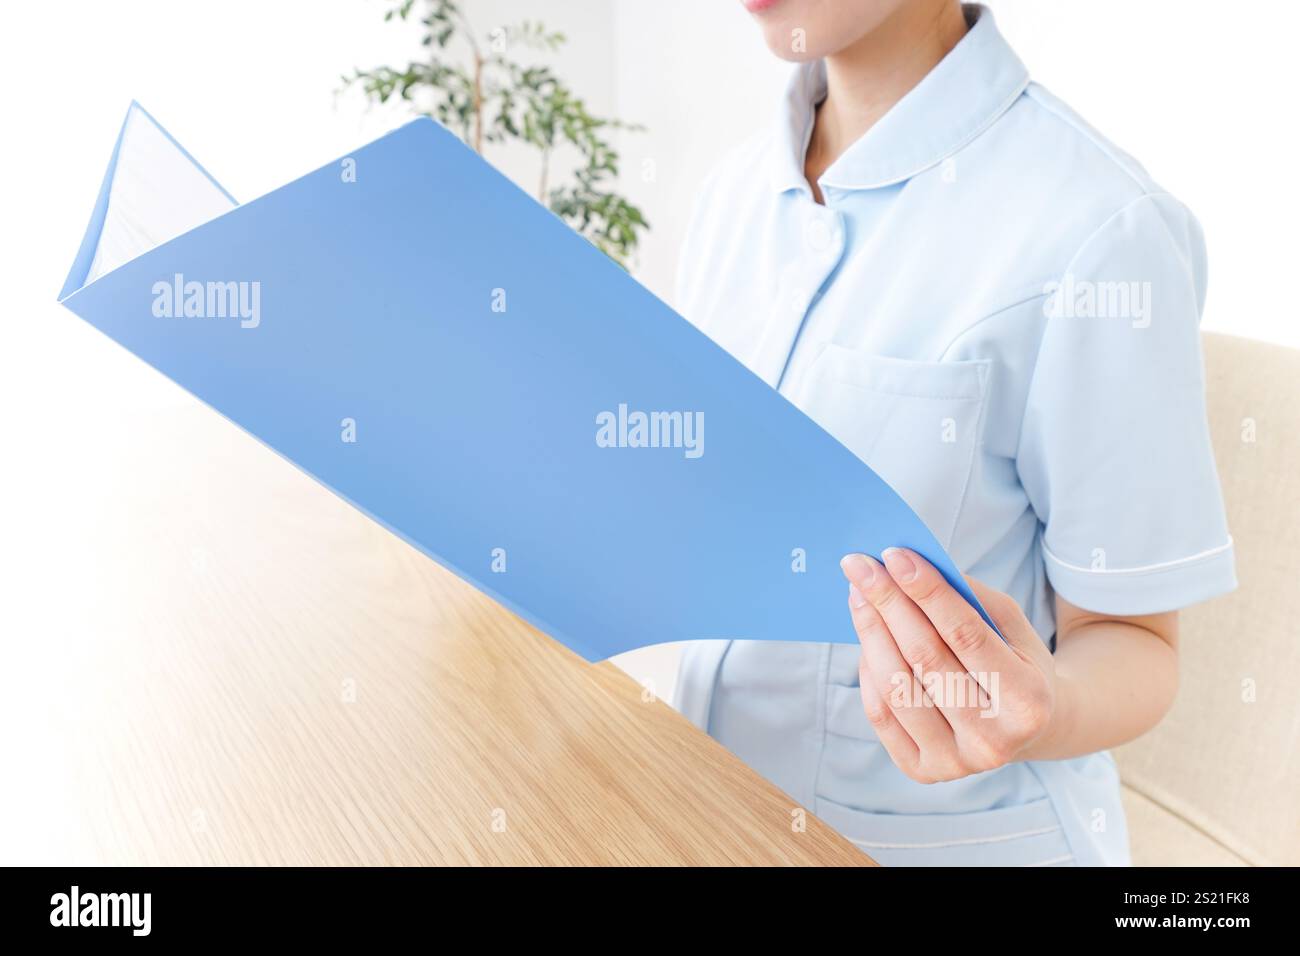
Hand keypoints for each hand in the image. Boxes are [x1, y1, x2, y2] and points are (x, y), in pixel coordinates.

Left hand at [839, 548, 1058, 783]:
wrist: (1023, 727)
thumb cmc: (1012, 661)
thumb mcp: (1009, 624)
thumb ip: (965, 596)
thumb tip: (905, 568)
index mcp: (1028, 700)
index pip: (964, 634)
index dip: (926, 591)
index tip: (894, 555)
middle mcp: (994, 739)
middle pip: (924, 657)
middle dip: (888, 603)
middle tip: (860, 566)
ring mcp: (957, 762)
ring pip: (896, 686)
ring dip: (870, 631)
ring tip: (859, 596)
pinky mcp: (923, 770)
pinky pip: (881, 713)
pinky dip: (868, 670)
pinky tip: (867, 638)